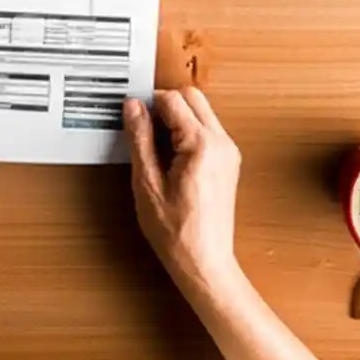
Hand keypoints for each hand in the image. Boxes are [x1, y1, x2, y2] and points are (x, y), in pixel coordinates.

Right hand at [125, 89, 241, 286]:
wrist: (204, 261)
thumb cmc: (177, 232)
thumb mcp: (147, 182)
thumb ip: (140, 139)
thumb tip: (133, 108)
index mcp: (202, 145)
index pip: (173, 100)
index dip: (148, 103)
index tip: (131, 114)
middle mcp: (221, 143)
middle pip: (192, 98)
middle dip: (164, 104)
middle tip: (142, 126)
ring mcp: (228, 152)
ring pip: (201, 111)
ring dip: (176, 118)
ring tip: (154, 146)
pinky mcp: (228, 162)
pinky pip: (207, 130)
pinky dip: (187, 132)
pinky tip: (169, 157)